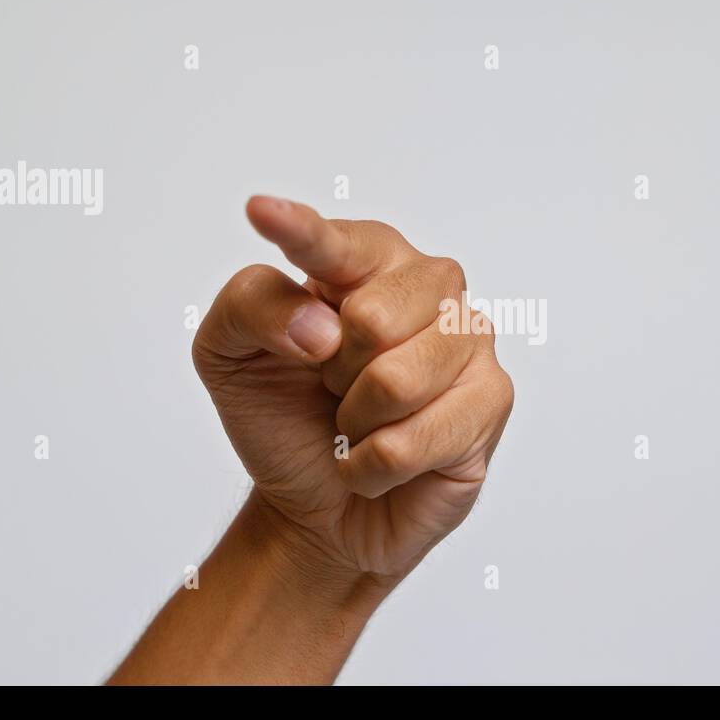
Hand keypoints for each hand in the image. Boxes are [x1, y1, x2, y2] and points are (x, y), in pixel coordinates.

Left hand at [192, 196, 513, 581]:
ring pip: (397, 381)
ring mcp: (468, 341)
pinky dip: (375, 465)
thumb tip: (321, 327)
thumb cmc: (284, 418)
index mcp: (364, 259)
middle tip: (334, 388)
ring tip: (359, 423)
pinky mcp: (491, 400)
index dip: (301, 230)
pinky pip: (414, 439)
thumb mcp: (228, 357)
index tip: (261, 213)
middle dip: (334, 373)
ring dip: (356, 423)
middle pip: (372, 319)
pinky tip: (381, 461)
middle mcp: (427, 286)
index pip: (335, 241)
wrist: (315, 506)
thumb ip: (251, 308)